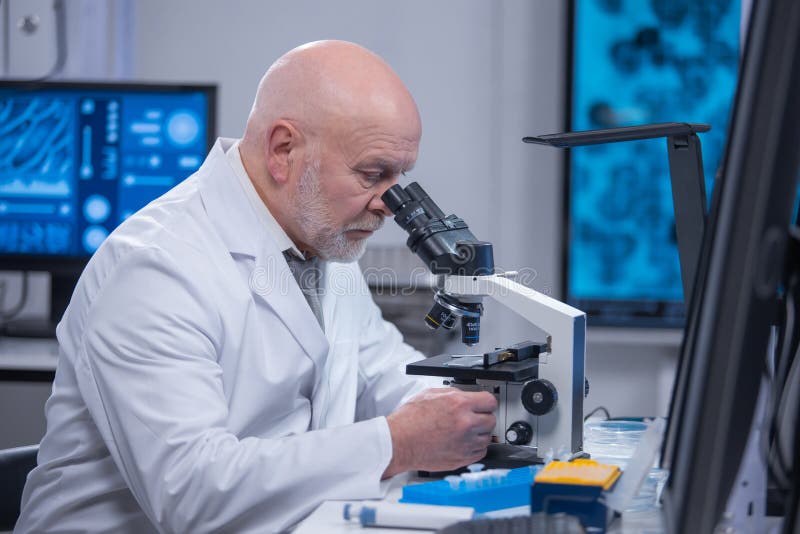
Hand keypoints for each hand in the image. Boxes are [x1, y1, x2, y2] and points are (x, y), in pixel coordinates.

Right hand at [382, 388, 496, 477]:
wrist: (399, 443)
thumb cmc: (409, 420)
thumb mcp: (430, 394)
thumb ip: (453, 394)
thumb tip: (466, 395)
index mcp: (459, 404)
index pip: (490, 401)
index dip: (486, 403)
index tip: (483, 405)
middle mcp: (465, 423)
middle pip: (491, 419)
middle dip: (483, 417)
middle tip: (473, 418)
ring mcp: (465, 443)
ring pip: (487, 437)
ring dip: (479, 434)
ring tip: (464, 432)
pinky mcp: (462, 458)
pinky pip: (481, 452)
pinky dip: (475, 448)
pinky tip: (463, 443)